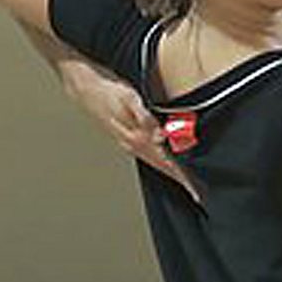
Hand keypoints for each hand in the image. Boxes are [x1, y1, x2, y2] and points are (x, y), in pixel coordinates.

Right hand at [62, 63, 199, 202]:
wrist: (85, 87)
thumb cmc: (109, 91)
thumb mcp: (130, 99)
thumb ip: (145, 118)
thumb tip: (160, 135)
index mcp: (137, 138)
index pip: (166, 163)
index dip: (182, 177)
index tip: (194, 190)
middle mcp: (133, 145)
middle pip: (163, 167)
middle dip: (181, 181)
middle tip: (197, 194)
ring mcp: (129, 142)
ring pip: (156, 163)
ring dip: (172, 173)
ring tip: (187, 183)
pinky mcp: (127, 137)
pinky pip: (149, 155)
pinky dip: (162, 163)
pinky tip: (167, 162)